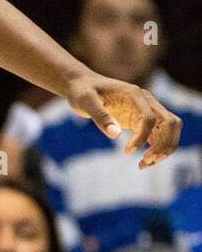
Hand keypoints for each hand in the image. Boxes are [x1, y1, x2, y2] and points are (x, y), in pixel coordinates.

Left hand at [65, 72, 180, 168]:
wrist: (82, 86)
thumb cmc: (82, 91)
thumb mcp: (85, 101)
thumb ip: (100, 116)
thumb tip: (115, 135)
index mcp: (134, 94)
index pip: (150, 117)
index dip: (142, 137)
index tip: (127, 152)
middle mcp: (146, 101)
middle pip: (170, 123)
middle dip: (163, 144)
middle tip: (145, 161)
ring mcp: (146, 110)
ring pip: (168, 130)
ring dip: (163, 149)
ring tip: (143, 165)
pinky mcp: (141, 119)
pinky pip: (158, 135)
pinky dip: (155, 148)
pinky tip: (142, 162)